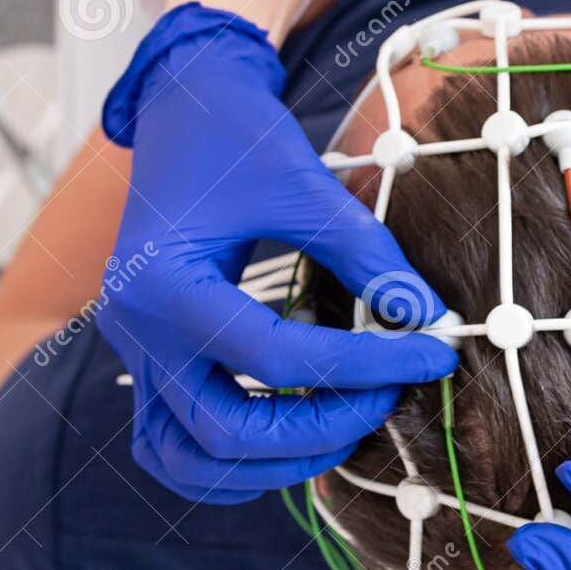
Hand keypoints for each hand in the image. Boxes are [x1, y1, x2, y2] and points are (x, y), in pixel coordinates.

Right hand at [98, 4, 456, 504]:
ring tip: (347, 424)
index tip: (435, 352)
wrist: (182, 105)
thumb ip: (366, 253)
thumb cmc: (237, 134)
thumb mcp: (304, 182)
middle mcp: (137, 331)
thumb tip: (429, 318)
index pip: (276, 359)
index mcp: (164, 284)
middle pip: (226, 433)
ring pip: (190, 462)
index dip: (368, 365)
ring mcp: (135, 352)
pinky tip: (296, 431)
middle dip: (321, 430)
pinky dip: (233, 459)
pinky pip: (175, 444)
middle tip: (390, 395)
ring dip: (272, 464)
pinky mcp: (149, 358)